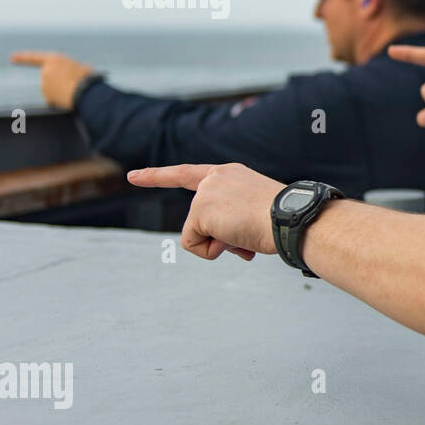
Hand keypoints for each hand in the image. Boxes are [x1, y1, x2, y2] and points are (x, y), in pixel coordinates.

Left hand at [10, 51, 95, 110]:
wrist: (86, 91)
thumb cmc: (87, 78)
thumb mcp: (81, 67)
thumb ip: (71, 69)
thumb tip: (73, 76)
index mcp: (53, 59)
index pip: (33, 58)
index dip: (22, 57)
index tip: (11, 58)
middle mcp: (46, 71)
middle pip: (48, 77)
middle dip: (58, 82)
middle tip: (73, 84)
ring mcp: (45, 84)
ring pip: (51, 90)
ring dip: (60, 92)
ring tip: (74, 92)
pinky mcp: (47, 97)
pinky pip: (53, 100)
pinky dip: (60, 101)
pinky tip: (69, 99)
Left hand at [126, 163, 284, 260]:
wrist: (291, 219)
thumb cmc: (284, 219)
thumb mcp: (256, 212)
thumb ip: (235, 221)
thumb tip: (234, 247)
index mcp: (229, 174)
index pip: (187, 174)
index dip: (157, 177)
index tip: (132, 177)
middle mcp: (214, 178)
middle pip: (197, 219)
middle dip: (217, 237)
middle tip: (247, 235)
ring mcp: (204, 194)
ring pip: (197, 234)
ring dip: (221, 243)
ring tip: (246, 234)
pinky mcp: (199, 212)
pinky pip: (194, 245)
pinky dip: (214, 250)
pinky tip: (236, 239)